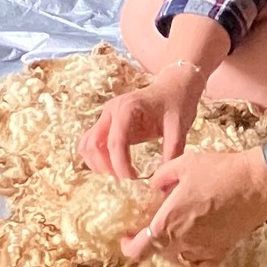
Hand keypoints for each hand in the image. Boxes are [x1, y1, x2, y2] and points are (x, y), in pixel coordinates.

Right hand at [78, 66, 199, 179]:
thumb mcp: (180, 126)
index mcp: (128, 108)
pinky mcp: (106, 123)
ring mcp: (106, 116)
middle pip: (93, 144)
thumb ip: (173, 150)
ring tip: (119, 175)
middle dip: (106, 166)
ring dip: (97, 164)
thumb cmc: (176, 103)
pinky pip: (90, 143)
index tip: (133, 180)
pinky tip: (114, 167)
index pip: (115, 142)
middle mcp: (111, 110)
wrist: (174, 86)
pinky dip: (96, 158)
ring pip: (87, 145)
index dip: (120, 165)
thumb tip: (162, 178)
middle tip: (125, 180)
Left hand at [125, 147, 266, 264]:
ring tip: (175, 231)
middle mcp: (182, 243)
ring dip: (170, 248)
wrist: (258, 183)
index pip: (138, 249)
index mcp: (167, 223)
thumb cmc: (220, 171)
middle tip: (155, 225)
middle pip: (157, 253)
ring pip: (177, 259)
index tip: (127, 237)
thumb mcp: (183, 163)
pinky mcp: (221, 252)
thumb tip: (154, 187)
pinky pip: (199, 265)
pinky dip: (191, 259)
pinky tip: (193, 246)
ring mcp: (202, 250)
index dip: (128, 246)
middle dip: (151, 241)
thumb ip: (161, 177)